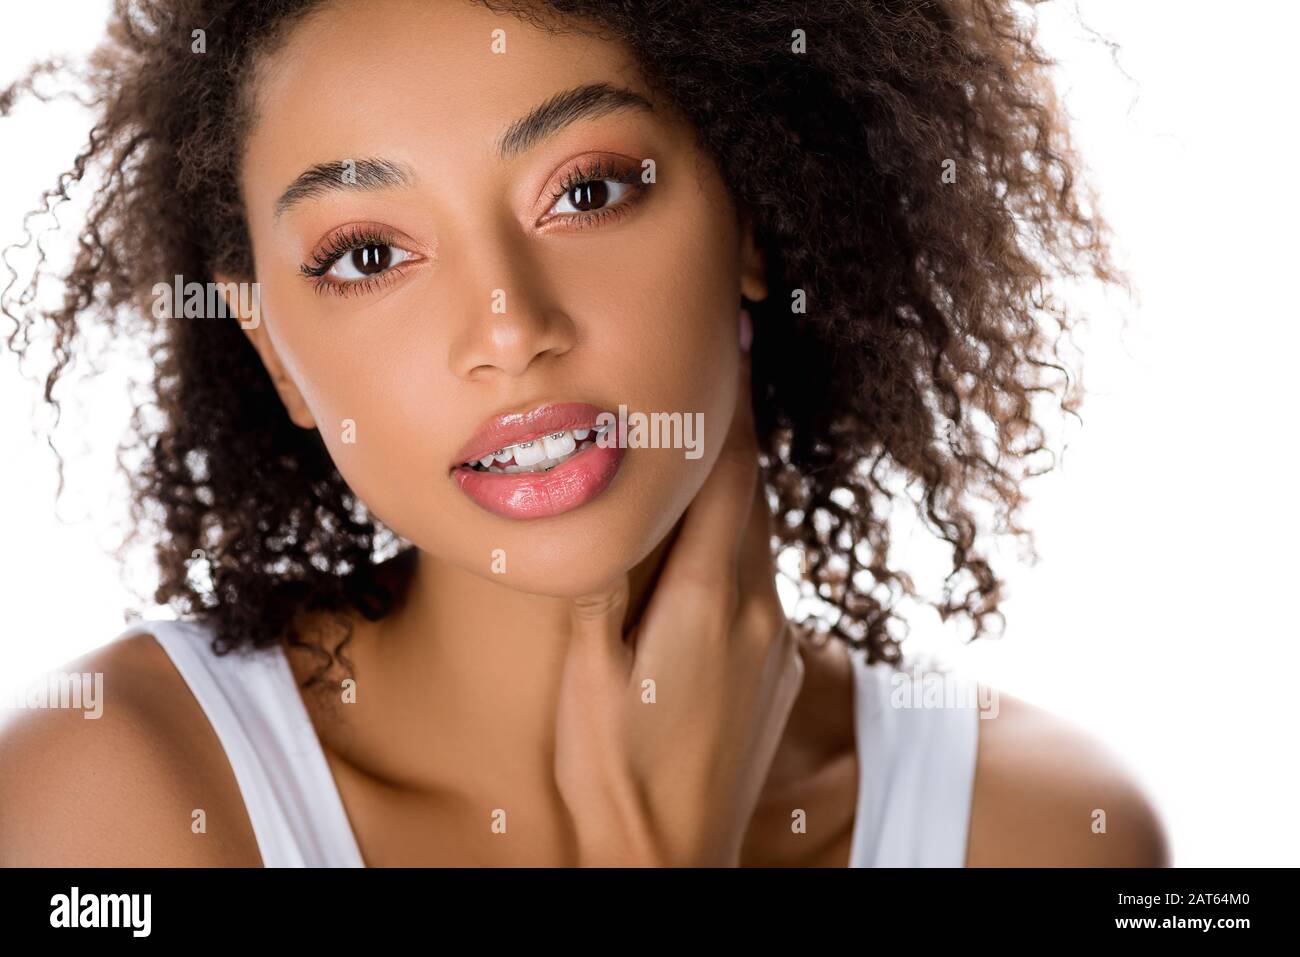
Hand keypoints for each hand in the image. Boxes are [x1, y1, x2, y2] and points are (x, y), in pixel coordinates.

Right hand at [553, 349, 803, 866]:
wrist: (671, 860)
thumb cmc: (613, 772)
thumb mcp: (584, 675)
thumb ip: (597, 586)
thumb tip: (595, 504)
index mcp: (708, 600)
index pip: (726, 475)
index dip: (728, 406)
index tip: (730, 344)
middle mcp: (757, 611)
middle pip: (751, 495)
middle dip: (736, 431)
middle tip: (724, 366)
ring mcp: (776, 642)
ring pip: (761, 537)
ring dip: (739, 486)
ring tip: (716, 438)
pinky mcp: (780, 670)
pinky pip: (762, 581)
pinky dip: (741, 540)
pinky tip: (714, 538)